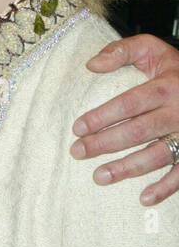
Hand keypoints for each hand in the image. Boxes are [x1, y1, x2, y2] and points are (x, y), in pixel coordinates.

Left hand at [70, 33, 178, 204]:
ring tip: (99, 176)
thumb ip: (123, 50)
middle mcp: (178, 112)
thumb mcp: (153, 49)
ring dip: (128, 168)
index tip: (77, 128)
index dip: (102, 116)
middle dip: (105, 143)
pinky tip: (144, 197)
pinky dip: (166, 187)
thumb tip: (91, 65)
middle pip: (137, 131)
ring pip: (157, 154)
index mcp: (166, 86)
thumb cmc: (177, 68)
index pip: (129, 103)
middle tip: (78, 152)